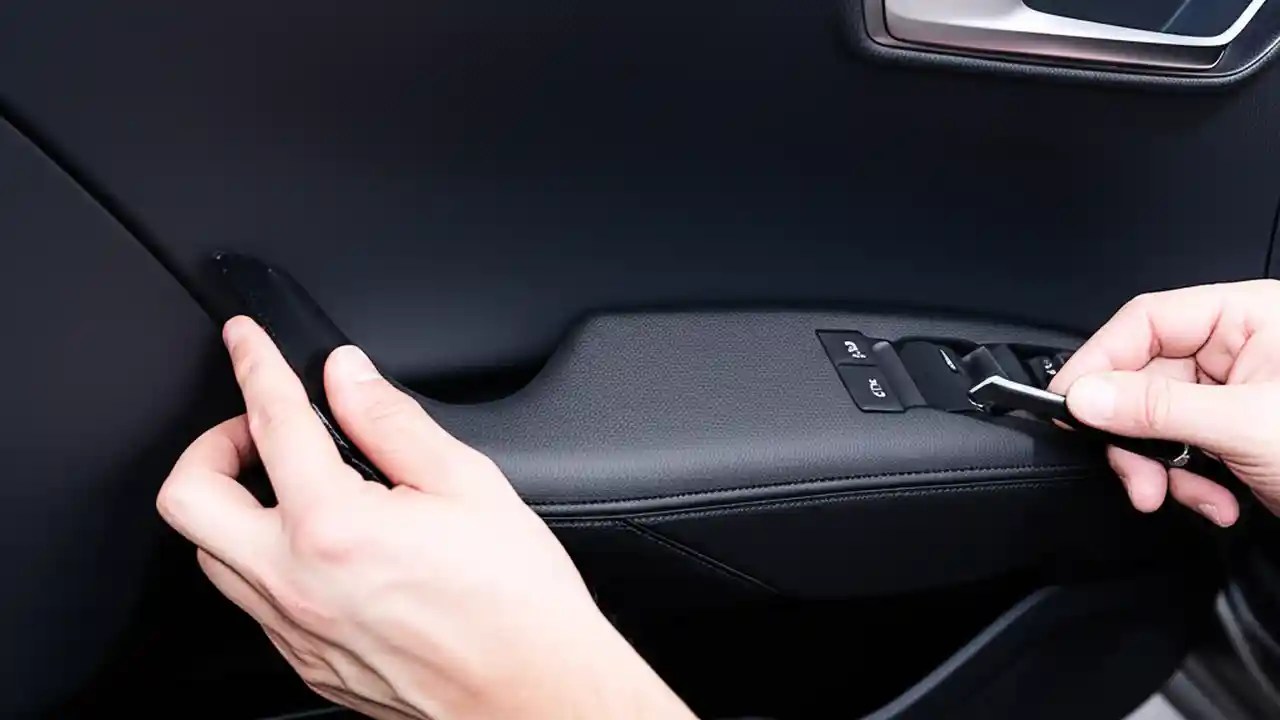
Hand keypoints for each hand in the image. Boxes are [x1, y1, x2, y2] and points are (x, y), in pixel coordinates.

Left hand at [157, 317, 695, 719]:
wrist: (535, 692)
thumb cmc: (516, 603)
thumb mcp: (467, 483)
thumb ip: (393, 421)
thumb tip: (350, 377)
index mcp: (335, 527)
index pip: (271, 422)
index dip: (255, 365)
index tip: (247, 341)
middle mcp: (296, 583)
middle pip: (189, 498)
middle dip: (213, 444)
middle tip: (260, 428)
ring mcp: (295, 630)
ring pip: (209, 555)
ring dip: (234, 505)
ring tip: (291, 485)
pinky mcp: (308, 663)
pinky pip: (252, 601)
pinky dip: (267, 557)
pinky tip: (320, 545)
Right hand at [1049, 280, 1279, 527]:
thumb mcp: (1246, 426)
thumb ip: (1157, 407)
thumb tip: (1085, 396)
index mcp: (1251, 316)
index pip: (1147, 321)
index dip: (1101, 362)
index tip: (1070, 405)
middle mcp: (1242, 346)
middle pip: (1146, 377)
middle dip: (1137, 436)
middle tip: (1133, 475)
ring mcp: (1240, 392)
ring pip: (1159, 420)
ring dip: (1163, 469)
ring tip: (1183, 499)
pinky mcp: (1239, 432)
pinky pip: (1185, 448)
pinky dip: (1190, 483)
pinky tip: (1218, 503)